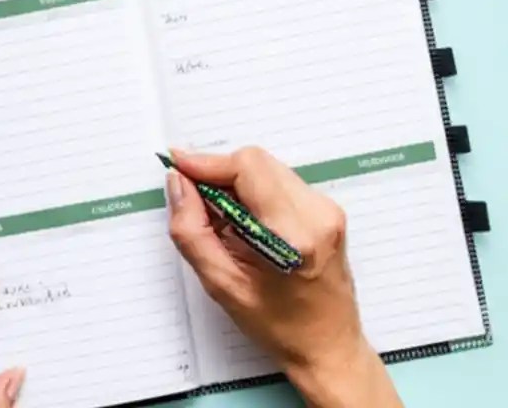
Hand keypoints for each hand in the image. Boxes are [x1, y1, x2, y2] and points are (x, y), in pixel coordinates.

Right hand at [166, 147, 401, 407]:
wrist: (327, 346)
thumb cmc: (280, 326)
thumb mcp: (222, 285)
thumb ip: (192, 231)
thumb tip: (179, 185)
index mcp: (294, 235)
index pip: (247, 167)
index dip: (207, 162)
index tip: (179, 166)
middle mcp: (318, 214)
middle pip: (257, 162)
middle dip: (219, 173)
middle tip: (195, 200)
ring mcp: (327, 210)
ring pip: (268, 168)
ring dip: (236, 184)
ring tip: (224, 222)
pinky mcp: (327, 210)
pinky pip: (281, 182)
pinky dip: (255, 193)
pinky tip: (247, 224)